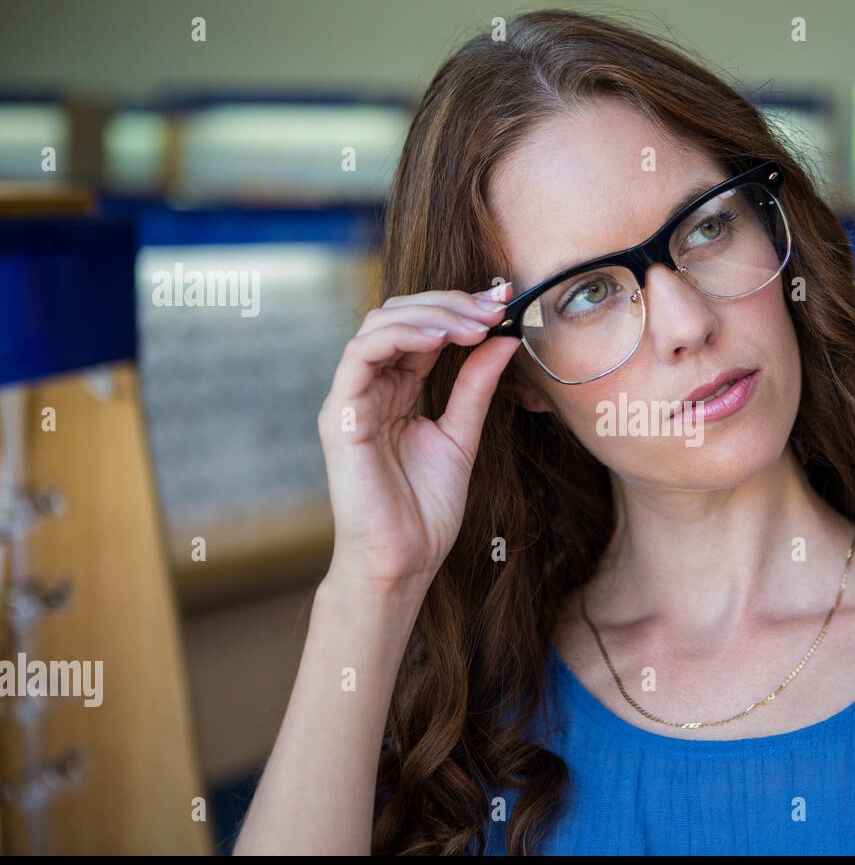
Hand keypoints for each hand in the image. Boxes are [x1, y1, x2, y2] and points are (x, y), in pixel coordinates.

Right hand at [316, 281, 519, 596]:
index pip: (422, 329)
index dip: (460, 309)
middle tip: (494, 305)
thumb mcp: (462, 435)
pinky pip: (361, 356)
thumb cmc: (426, 509)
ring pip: (378, 325)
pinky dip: (401, 336)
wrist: (404, 561)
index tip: (504, 303)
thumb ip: (476, 387)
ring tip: (474, 323)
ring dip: (431, 315)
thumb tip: (504, 338)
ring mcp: (351, 399)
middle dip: (449, 303)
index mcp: (396, 390)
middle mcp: (370, 387)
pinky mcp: (341, 416)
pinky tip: (440, 338)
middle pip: (398, 315)